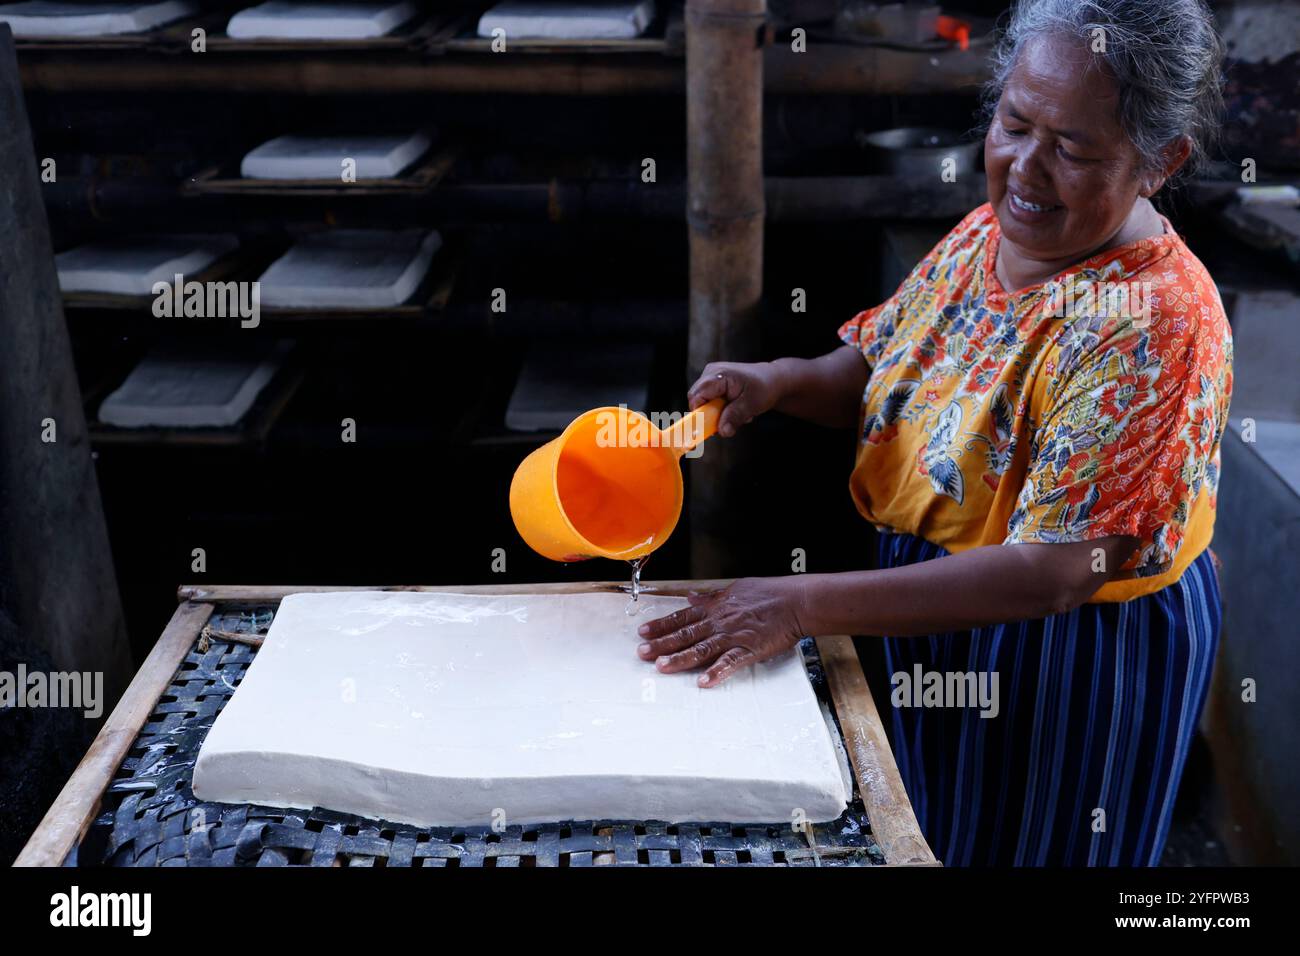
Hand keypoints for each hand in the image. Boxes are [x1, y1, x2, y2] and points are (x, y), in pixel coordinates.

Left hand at [635, 578, 806, 686]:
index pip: (682, 617)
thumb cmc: (769, 593)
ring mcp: (733, 636)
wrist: (794, 601)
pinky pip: (729, 662)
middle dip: (661, 644)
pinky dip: (716, 672)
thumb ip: (712, 596)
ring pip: (701, 648)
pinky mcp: (749, 649)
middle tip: (642, 652)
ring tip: (662, 667)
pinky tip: (703, 682)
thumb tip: (693, 598)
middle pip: (685, 634)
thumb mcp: (735, 588)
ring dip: (680, 658)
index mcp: (716, 607)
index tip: (643, 632)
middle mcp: (719, 621)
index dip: (661, 625)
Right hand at [686, 361, 784, 437]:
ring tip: (736, 412)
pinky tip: (734, 407)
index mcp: (719, 374)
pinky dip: (720, 409)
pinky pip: (709, 401)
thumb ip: (735, 417)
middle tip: (727, 421)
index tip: (707, 428)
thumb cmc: (764, 387)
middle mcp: (711, 373)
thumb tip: (722, 431)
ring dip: (717, 413)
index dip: (698, 413)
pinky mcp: (714, 384)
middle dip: (710, 415)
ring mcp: (711, 377)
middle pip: (696, 399)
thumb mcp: (752, 404)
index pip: (696, 396)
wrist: (773, 380)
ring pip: (703, 402)